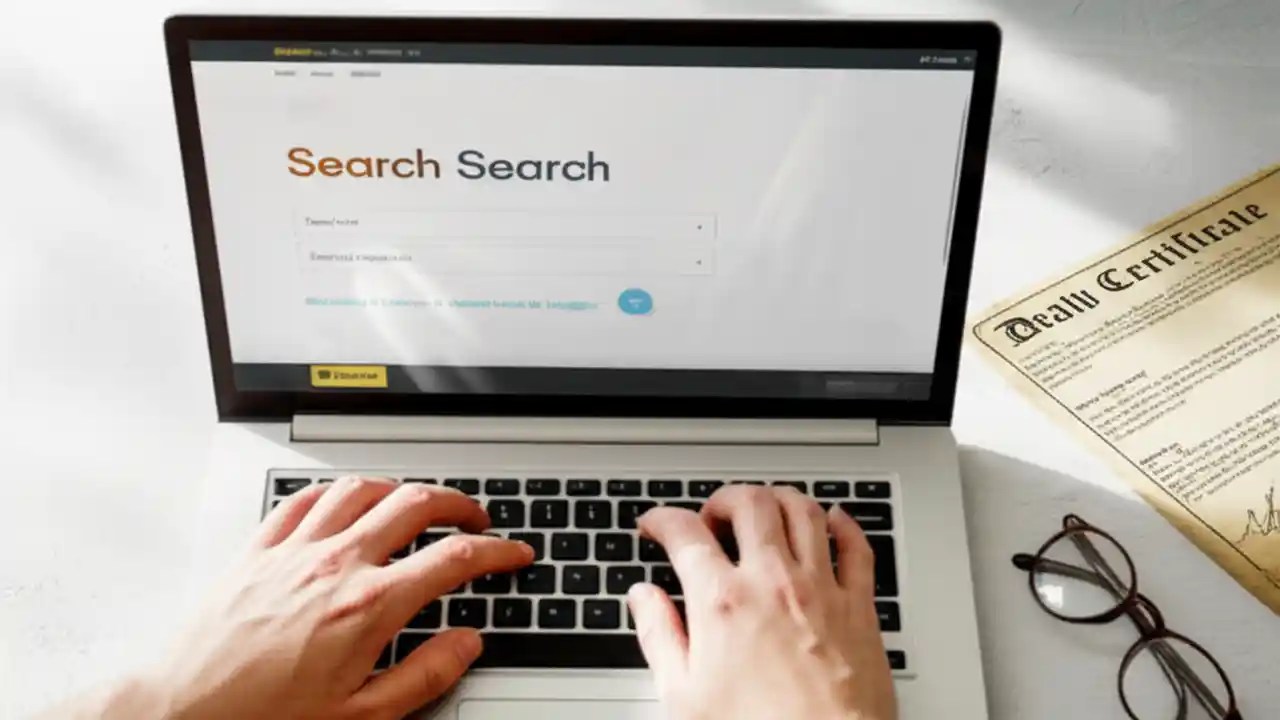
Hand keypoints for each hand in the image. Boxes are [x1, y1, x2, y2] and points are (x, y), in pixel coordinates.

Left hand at [142, 478, 531, 719]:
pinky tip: (345, 501)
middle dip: (459, 505)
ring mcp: (295, 551)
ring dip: (400, 488)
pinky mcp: (259, 550)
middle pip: (415, 504)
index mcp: (368, 607)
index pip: (454, 558)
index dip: (497, 551)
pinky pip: (304, 497)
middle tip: (476, 522)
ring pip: (362, 488)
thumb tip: (466, 644)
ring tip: (417, 504)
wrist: (182, 712)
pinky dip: (336, 491)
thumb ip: (425, 675)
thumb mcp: (361, 717)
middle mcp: (335, 565)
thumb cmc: (263, 719)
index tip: (513, 554)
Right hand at [630, 486, 895, 719]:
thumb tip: (643, 599)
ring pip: (802, 510)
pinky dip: (843, 524)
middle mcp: (773, 582)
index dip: (661, 519)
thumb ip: (659, 636)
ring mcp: (820, 589)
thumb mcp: (683, 696)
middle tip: (710, 517)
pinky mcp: (859, 607)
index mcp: (723, 602)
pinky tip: (833, 521)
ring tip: (762, 510)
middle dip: (722, 499)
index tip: (656, 525)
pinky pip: (857, 547)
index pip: (684, 532)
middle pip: (748, 502)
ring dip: (777, 498)